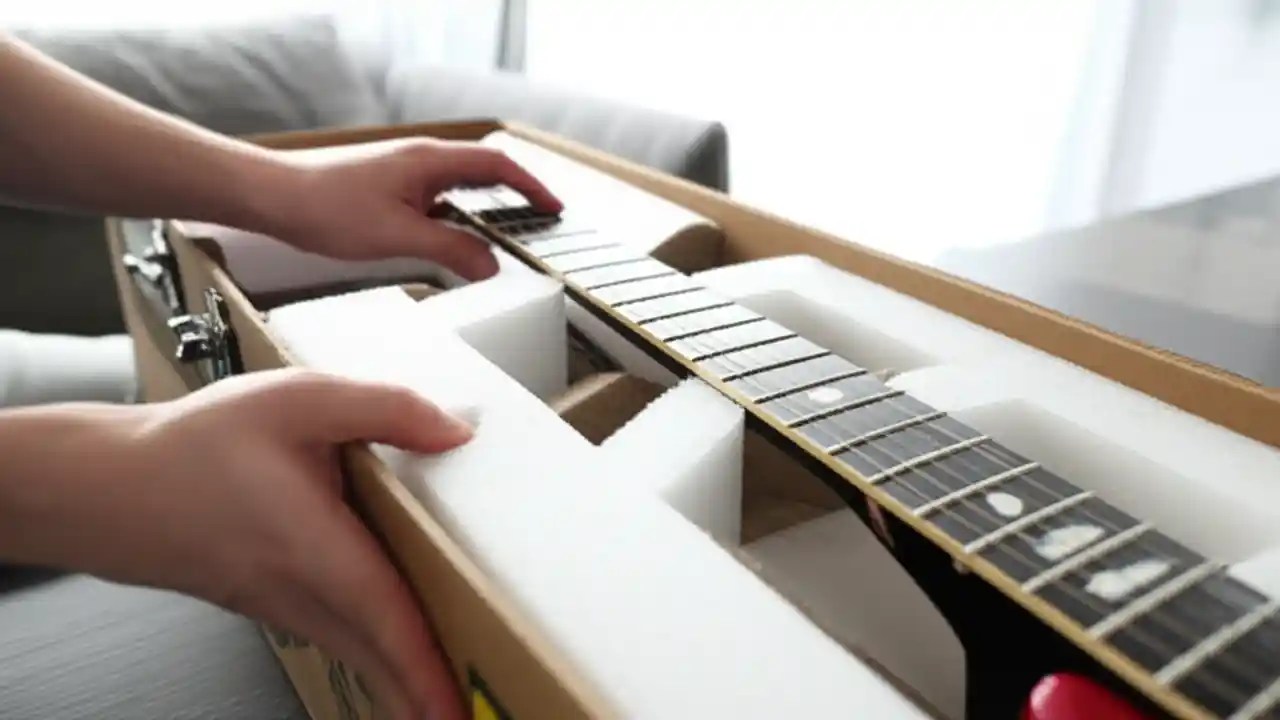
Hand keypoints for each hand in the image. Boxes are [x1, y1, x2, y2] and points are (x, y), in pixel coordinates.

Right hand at [0, 369, 473, 719]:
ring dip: (402, 677)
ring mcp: (284, 609)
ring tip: (443, 690)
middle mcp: (300, 592)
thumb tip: (455, 431)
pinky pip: (337, 639)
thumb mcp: (298, 399)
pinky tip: (394, 646)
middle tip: (464, 712)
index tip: (454, 707)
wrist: (106, 488)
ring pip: (357, 652)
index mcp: (313, 545)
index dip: (424, 667)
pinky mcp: (274, 607)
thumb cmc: (192, 449)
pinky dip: (373, 653)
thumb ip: (385, 408)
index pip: (384, 616)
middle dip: (424, 692)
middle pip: (377, 655)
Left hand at [258, 138, 562, 280]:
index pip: (496, 166)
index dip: (530, 187)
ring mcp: (404, 172)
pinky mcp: (389, 187)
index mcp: (430, 161)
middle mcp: (421, 160)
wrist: (275, 198)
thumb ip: (451, 251)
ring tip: (506, 235)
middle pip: (483, 171)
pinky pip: (437, 198)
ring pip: (458, 186)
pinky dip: (457, 217)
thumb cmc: (327, 208)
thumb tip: (491, 266)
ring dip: (485, 207)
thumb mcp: (399, 237)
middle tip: (539, 220)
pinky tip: (455, 241)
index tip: (553, 207)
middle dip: (515, 194)